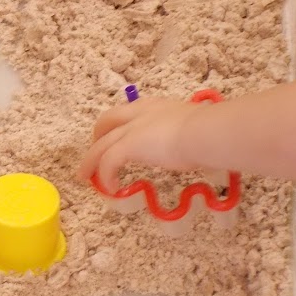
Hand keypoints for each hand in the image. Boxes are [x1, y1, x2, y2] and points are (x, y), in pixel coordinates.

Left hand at [79, 96, 201, 191]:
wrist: (204, 132)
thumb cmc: (208, 131)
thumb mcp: (195, 128)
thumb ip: (189, 136)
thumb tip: (197, 148)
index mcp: (155, 107)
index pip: (128, 112)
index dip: (119, 126)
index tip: (119, 138)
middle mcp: (139, 114)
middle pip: (106, 122)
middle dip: (97, 139)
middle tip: (94, 156)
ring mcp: (131, 130)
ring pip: (101, 145)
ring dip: (91, 162)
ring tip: (87, 178)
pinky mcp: (127, 147)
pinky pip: (108, 163)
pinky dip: (106, 176)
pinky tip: (111, 188)